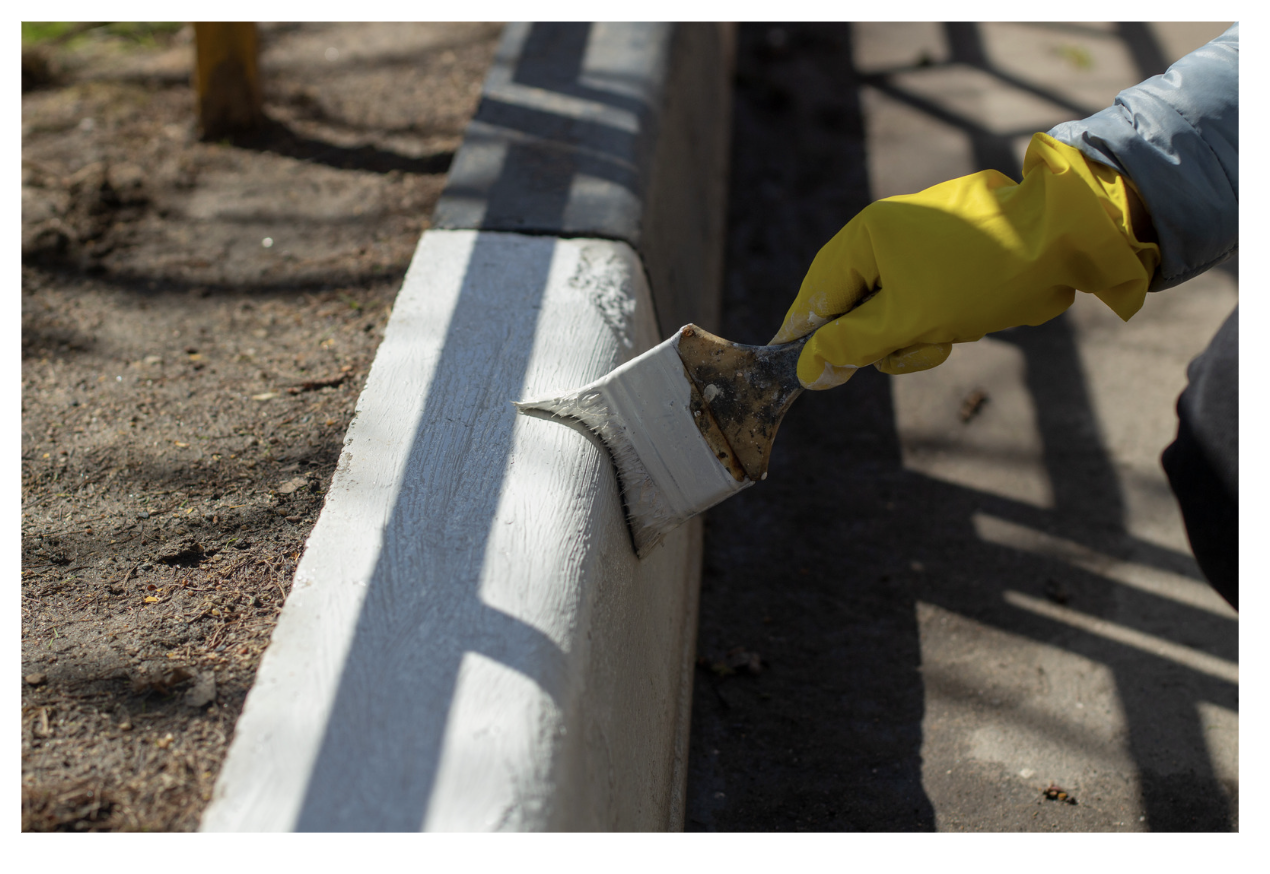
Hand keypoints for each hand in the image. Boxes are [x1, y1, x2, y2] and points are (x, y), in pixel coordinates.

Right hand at [772, 133, 1159, 388]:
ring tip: (948, 336)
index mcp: (868, 235)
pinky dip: (936, 322)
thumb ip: (851, 345)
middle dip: (880, 339)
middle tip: (909, 350)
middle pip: (854, 305)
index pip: (818, 292)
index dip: (804, 335)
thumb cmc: (980, 277)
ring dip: (914, 335)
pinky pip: (921, 301)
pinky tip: (966, 324)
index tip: (794, 371)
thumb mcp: (907, 320)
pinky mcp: (948, 258)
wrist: (1064, 241)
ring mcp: (919, 243)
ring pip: (891, 311)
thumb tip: (808, 367)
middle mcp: (887, 232)